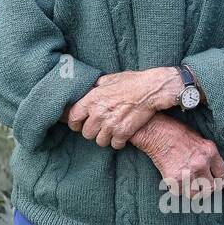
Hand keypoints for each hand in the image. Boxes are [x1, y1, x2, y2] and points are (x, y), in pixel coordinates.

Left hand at [61, 67, 181, 148]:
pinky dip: (118, 142)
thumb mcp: (108, 79)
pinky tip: (121, 135)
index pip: (73, 117)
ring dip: (105, 138)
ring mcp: (111, 125)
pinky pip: (115, 145)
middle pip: (86, 133)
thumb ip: (94, 88)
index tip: (78, 124)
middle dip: (91, 131)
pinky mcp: (124, 132)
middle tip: (98, 127)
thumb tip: (85, 91)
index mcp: (92, 99)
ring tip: (110, 131)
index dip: (74, 123)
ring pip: (99, 141)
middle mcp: (98, 113)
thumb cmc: (131, 81)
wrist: (151, 89)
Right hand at [138, 113, 223, 196]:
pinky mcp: (174, 179)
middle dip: (207, 188)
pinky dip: (177, 189)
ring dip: (192, 192)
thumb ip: (206, 155)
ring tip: (188, 186)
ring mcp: (188, 173)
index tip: (214, 182)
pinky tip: (175, 181)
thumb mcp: (198, 138)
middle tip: (201, 187)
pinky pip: (180, 192)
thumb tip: (209, 170)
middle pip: (211, 188)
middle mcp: (201, 164)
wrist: (154, 131)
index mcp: (210, 152)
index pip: (222, 174)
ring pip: (196, 194)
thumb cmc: (174, 131)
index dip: (218, 180)